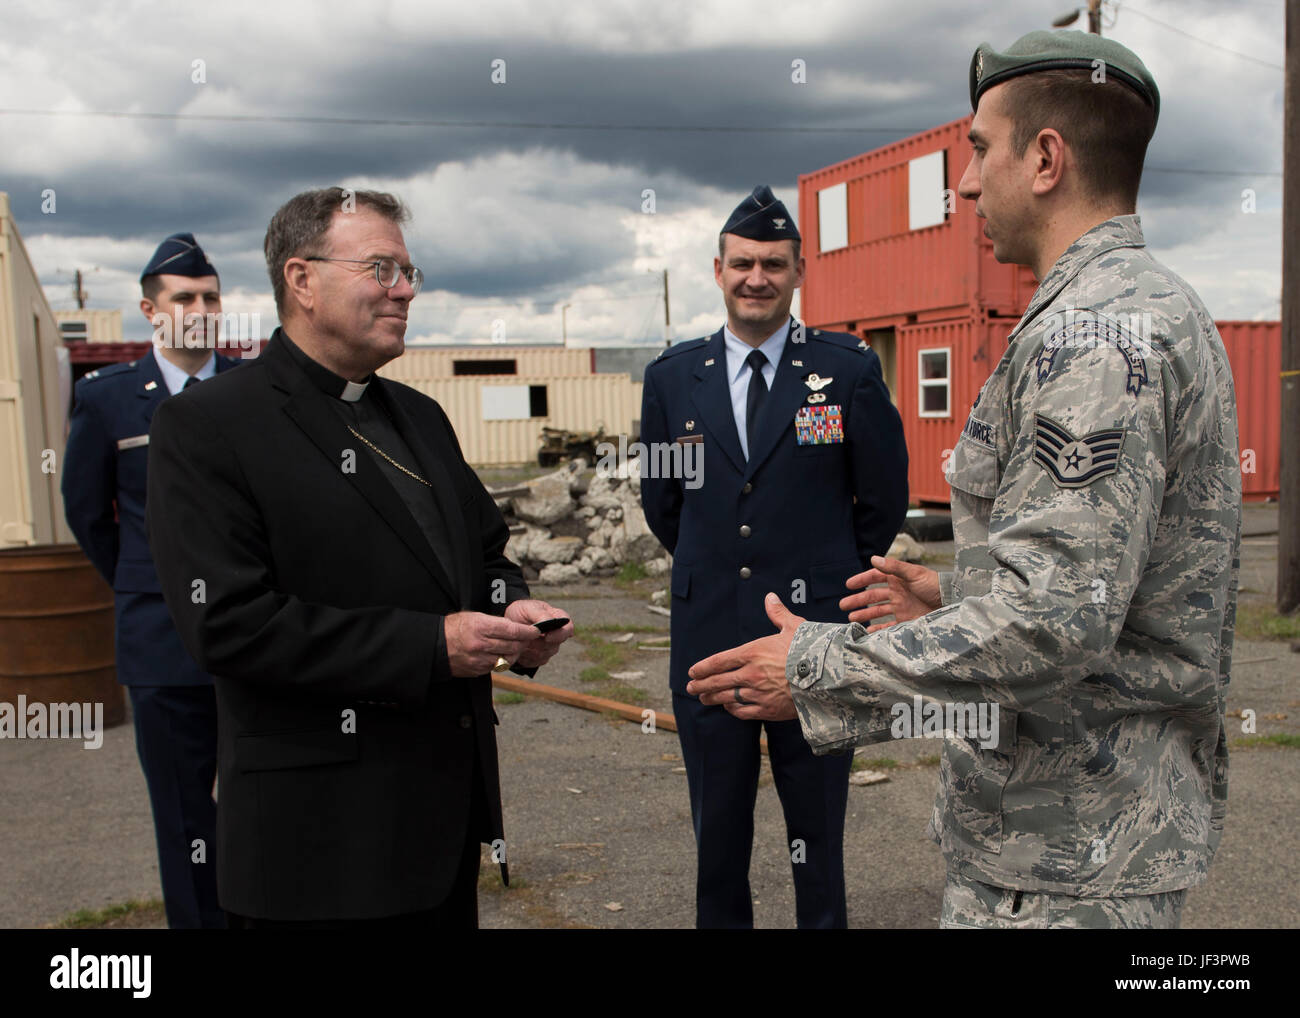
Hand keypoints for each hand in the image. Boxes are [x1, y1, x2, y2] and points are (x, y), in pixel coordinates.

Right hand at [444, 611, 540, 677]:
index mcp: (481, 627)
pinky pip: (497, 667)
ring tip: (516, 647)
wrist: (435, 646)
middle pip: (513, 646)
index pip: (512, 630)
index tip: (535, 630)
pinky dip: (503, 661)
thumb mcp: (474, 617)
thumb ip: (494, 622)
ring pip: (508, 659)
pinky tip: (501, 655)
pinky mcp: (477, 670)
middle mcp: (481, 644)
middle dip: (524, 643)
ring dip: (515, 654)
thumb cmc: (455, 627)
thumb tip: (515, 627)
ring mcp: (479, 659)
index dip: (527, 631)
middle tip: (527, 639)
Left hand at [504, 598, 573, 669]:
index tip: (546, 637)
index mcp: (558, 618)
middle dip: (539, 643)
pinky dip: (526, 657)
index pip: (568, 629)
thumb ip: (541, 614)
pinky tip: (519, 648)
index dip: (560, 635)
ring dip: (530, 650)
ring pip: (544, 655)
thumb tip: (551, 622)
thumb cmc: (521, 612)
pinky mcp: (541, 658)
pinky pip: (536, 662)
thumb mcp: (529, 608)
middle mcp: (557, 634)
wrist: (510, 622)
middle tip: (525, 638)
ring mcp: (550, 647)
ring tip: (520, 641)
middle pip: (555, 645)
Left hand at [685, 593, 802, 720]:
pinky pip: (743, 712)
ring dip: (712, 698)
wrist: (828, 677)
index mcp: (752, 652)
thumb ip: (778, 614)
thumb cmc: (811, 650)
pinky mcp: (768, 709)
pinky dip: (732, 710)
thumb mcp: (794, 627)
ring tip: (703, 699)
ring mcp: (758, 693)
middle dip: (701, 685)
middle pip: (717, 681)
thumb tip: (770, 597)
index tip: (692, 671)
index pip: (719, 661)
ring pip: (727, 698)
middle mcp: (750, 674)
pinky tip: (728, 708)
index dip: (702, 667)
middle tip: (691, 687)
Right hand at [839, 555, 940, 631]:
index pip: (875, 578)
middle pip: (872, 596)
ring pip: (877, 611)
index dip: (861, 580)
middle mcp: (897, 593)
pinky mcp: (906, 620)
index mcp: (897, 579)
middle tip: (842, 605)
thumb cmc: (935, 585)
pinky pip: (888, 625)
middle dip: (857, 600)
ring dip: (864, 614)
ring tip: (851, 619)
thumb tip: (873, 558)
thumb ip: (894, 567)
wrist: (952, 602)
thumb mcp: (914, 573)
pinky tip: (866, 631)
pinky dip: (877, 629)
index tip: (848, 585)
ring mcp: (900, 607)